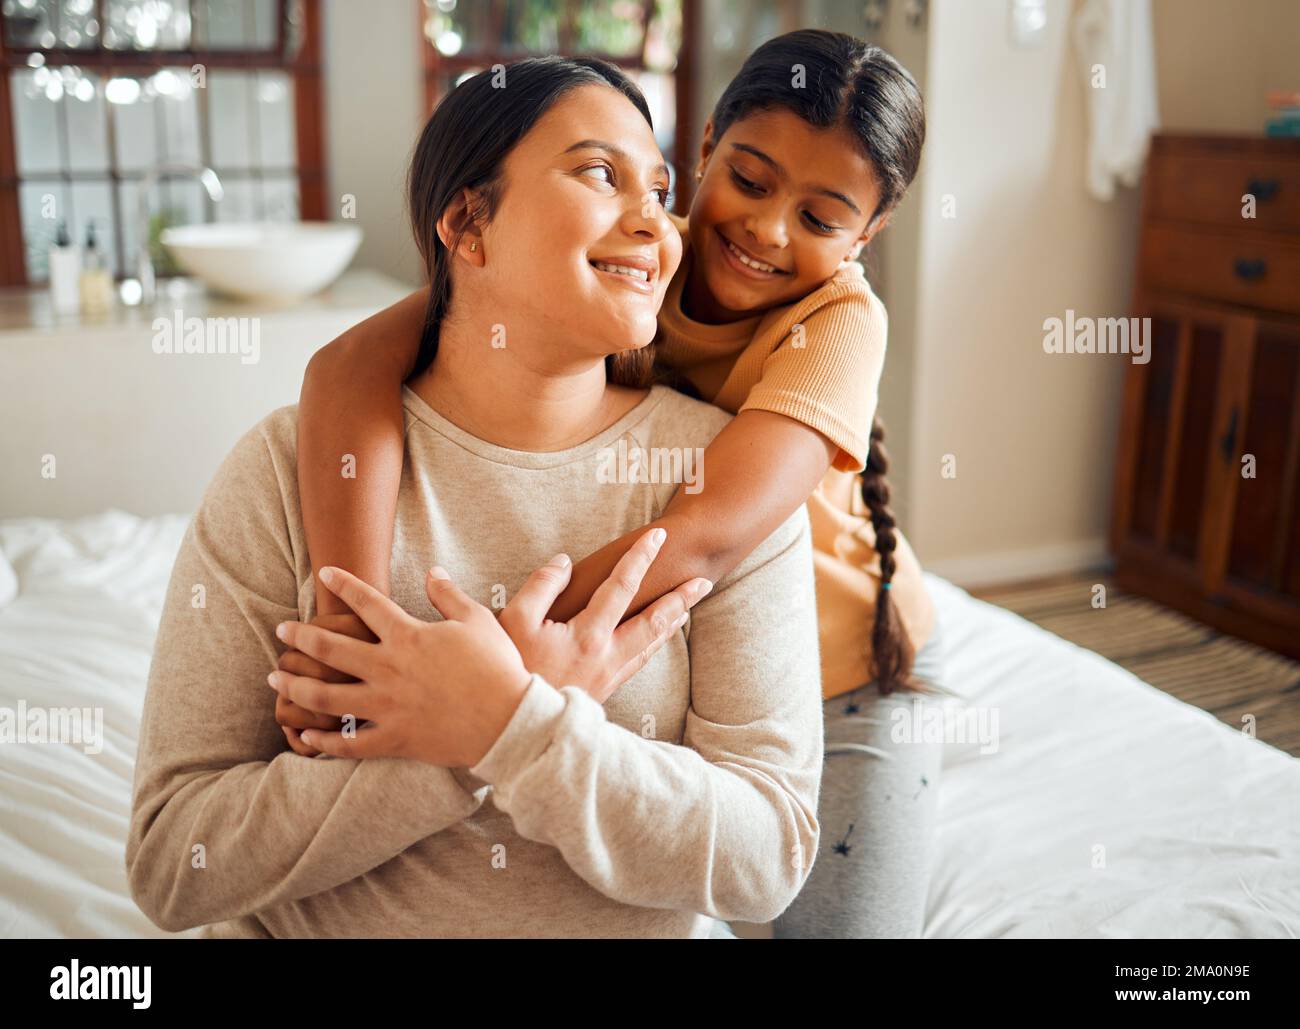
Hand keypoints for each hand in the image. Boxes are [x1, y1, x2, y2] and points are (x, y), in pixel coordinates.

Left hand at [267, 565, 531, 766]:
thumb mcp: (478, 620)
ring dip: (295, 687)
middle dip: (300, 638)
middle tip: (282, 632)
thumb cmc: (497, 667)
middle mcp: (388, 669)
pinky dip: (323, 742)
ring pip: (326, 697)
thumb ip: (449, 595)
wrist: (508, 720)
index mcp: (408, 636)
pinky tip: (305, 737)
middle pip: (330, 649)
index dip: (343, 584)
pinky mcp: (393, 738)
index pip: (367, 603)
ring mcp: (387, 706)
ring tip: (276, 680)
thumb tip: (432, 572)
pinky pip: (348, 744)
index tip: (325, 574)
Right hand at [498, 528, 711, 703]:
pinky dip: (652, 647)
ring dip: (671, 623)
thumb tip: (564, 562)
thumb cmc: (510, 671)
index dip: (640, 558)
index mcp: (588, 635)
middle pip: (653, 621)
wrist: (515, 728)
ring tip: (686, 608)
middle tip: (702, 580)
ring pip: (649, 646)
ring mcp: (607, 677)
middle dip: (679, 598)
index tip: (658, 536)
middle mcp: (607, 657)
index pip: (622, 587)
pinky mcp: (602, 692)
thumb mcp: (514, 621)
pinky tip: (652, 643)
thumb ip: (541, 586)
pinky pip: (637, 663)